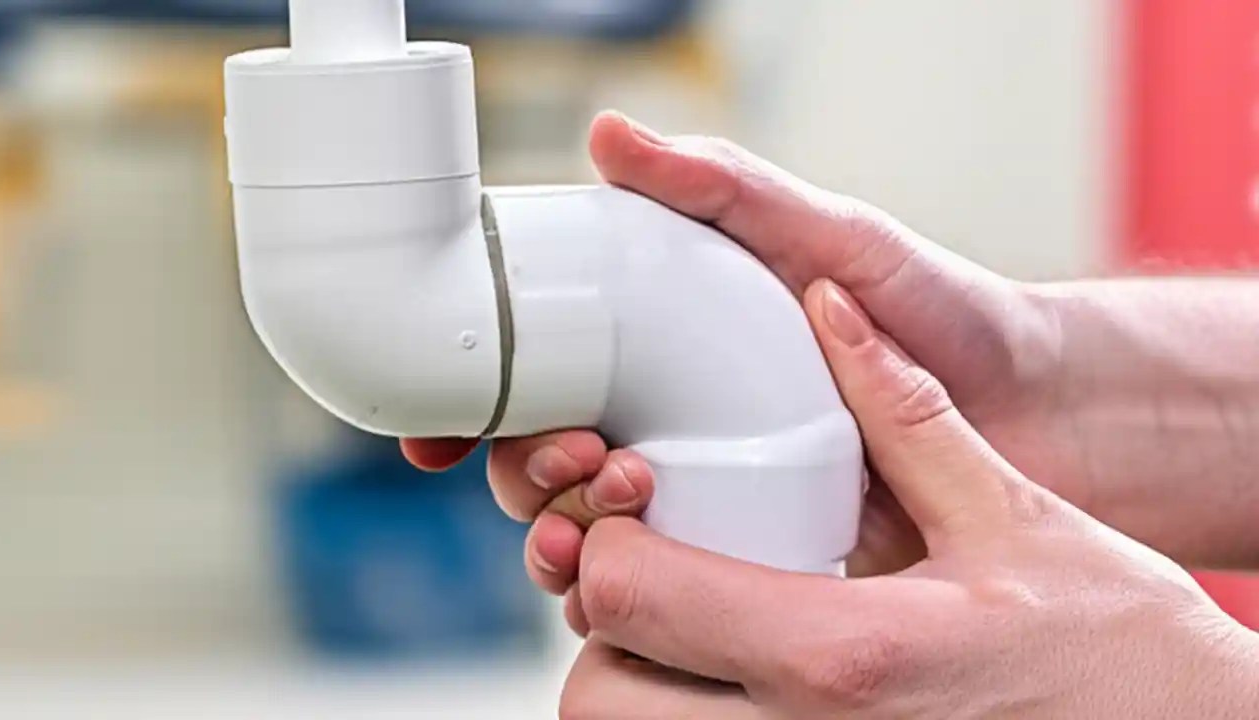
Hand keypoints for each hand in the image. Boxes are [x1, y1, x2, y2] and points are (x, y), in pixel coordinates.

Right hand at [405, 110, 1054, 595]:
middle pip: (548, 470)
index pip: (544, 385)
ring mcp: (713, 510)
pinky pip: (672, 604)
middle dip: (525, 478)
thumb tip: (611, 137)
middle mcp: (677, 434)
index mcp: (670, 357)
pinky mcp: (759, 575)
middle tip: (572, 465)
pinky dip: (631, 604)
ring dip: (564, 545)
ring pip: (595, 545)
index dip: (475, 409)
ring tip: (596, 527)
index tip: (435, 429)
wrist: (1038, 410)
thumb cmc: (936, 314)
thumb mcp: (828, 236)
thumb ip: (725, 189)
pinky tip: (629, 594)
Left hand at [558, 283, 1258, 718]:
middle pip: (599, 693)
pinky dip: (684, 718)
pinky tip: (739, 678)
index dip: (609, 541)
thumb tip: (830, 311)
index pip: (634, 596)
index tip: (641, 504)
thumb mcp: (1011, 516)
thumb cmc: (1119, 650)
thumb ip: (903, 412)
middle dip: (605, 624)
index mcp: (841, 652)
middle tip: (657, 572)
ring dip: (635, 680)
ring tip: (696, 625)